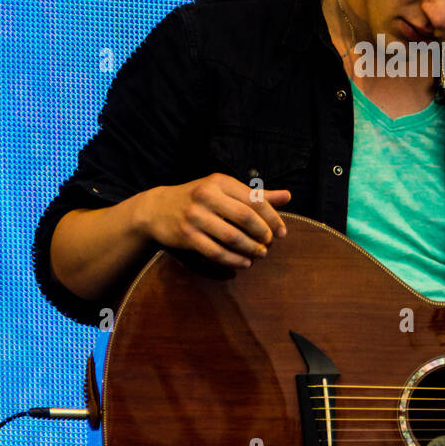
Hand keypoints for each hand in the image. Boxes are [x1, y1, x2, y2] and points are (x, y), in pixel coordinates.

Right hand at [137, 174, 290, 268]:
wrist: (156, 209)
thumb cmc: (198, 198)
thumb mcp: (224, 190)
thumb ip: (255, 195)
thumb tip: (288, 196)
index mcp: (220, 182)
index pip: (254, 199)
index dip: (272, 218)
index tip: (281, 232)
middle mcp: (207, 196)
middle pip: (245, 217)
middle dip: (262, 234)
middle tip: (269, 244)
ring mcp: (195, 216)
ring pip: (231, 237)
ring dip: (250, 249)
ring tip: (260, 255)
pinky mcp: (186, 235)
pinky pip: (215, 252)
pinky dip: (233, 260)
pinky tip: (243, 263)